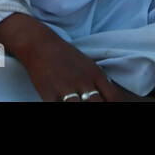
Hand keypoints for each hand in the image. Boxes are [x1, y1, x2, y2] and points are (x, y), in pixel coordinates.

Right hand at [0, 13, 120, 101]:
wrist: (40, 45)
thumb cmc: (66, 55)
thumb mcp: (88, 64)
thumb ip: (99, 80)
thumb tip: (110, 95)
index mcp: (95, 74)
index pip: (113, 96)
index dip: (114, 104)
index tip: (111, 107)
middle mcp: (83, 81)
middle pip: (98, 103)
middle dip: (98, 107)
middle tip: (94, 109)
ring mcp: (66, 88)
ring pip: (78, 107)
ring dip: (79, 107)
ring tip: (77, 104)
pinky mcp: (49, 94)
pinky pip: (57, 106)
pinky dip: (61, 107)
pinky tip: (61, 103)